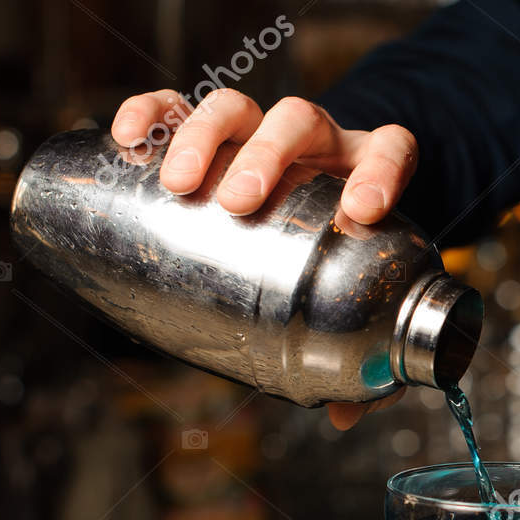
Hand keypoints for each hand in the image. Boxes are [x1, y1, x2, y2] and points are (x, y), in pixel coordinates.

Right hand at [111, 88, 419, 429]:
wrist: (304, 207)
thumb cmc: (335, 257)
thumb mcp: (356, 293)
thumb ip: (361, 345)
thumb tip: (343, 414)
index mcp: (365, 171)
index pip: (388, 149)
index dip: (380, 171)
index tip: (362, 209)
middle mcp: (315, 143)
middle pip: (297, 121)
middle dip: (266, 155)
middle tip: (239, 201)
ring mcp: (259, 131)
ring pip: (235, 110)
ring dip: (205, 137)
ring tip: (179, 183)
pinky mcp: (209, 132)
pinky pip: (177, 106)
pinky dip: (154, 114)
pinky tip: (131, 139)